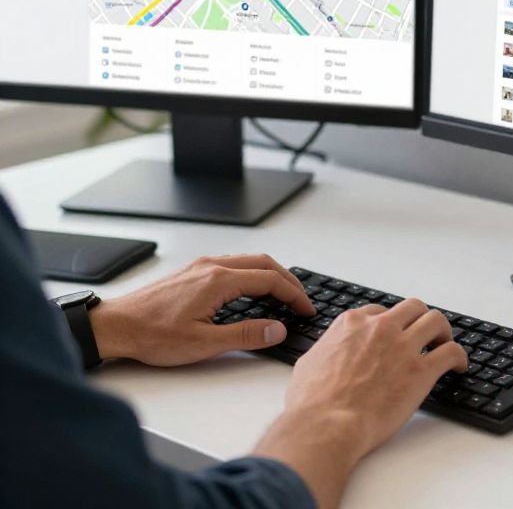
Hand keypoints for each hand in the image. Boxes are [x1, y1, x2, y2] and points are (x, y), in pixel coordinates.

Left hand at [90, 254, 314, 365]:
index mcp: (219, 280)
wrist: (115, 326)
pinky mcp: (192, 271)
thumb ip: (246, 334)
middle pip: (264, 263)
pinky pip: (233, 264)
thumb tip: (278, 329)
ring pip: (249, 261)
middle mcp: (212, 266)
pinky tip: (252, 290)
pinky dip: (253, 273)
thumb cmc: (152, 335)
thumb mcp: (204, 343)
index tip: (306, 309)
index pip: (270, 280)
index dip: (294, 295)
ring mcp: (201, 266)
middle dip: (289, 280)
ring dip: (271, 275)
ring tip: (283, 295)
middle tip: (302, 300)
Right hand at [254, 299, 466, 507]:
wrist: (326, 425)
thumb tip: (327, 353)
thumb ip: (326, 351)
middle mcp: (380, 328)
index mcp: (352, 324)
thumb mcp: (308, 364)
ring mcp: (402, 347)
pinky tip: (458, 366)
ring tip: (444, 345)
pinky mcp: (421, 371)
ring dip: (443, 332)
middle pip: (412, 308)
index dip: (391, 324)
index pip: (380, 312)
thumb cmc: (312, 403)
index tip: (396, 334)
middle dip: (420, 319)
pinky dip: (459, 357)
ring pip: (436, 321)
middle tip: (425, 335)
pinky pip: (451, 352)